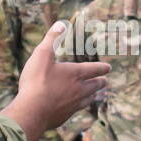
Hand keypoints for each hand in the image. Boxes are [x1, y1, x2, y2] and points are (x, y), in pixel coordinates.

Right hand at [0, 22, 109, 140]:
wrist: (32, 111)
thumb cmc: (36, 81)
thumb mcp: (42, 54)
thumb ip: (52, 39)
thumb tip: (62, 23)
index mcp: (75, 74)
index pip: (95, 69)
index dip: (102, 68)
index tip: (108, 68)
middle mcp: (79, 90)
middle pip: (95, 86)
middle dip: (101, 82)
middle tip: (105, 81)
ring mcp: (73, 105)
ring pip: (89, 100)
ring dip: (94, 96)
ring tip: (96, 95)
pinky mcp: (65, 117)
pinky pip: (76, 110)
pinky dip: (79, 107)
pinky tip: (76, 108)